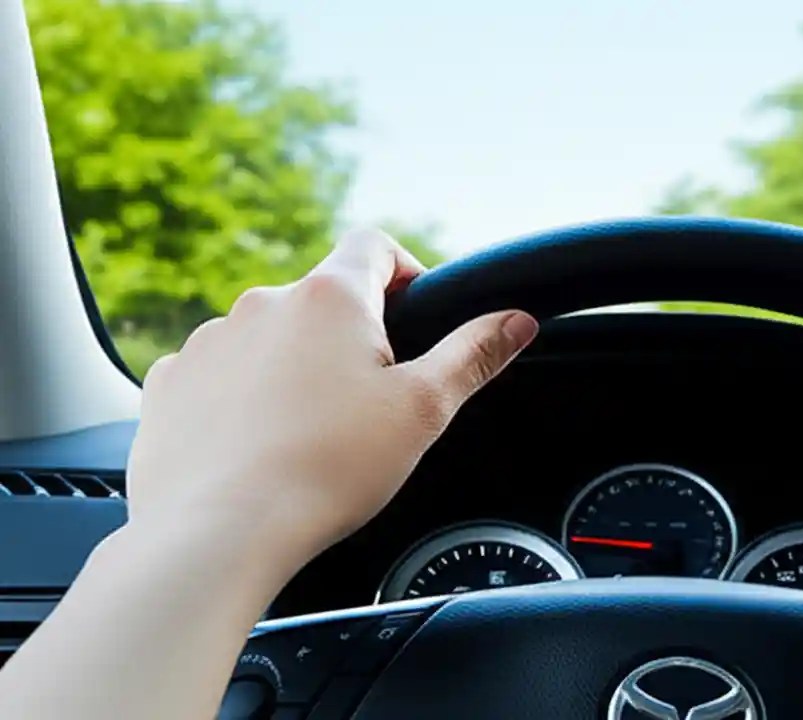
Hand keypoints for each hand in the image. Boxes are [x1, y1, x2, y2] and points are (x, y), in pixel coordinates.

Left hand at [126, 228, 537, 576]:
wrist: (219, 532)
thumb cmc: (328, 470)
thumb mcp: (424, 410)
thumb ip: (474, 355)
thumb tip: (516, 319)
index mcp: (330, 298)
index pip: (374, 245)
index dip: (404, 272)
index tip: (414, 317)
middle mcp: (262, 303)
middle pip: (322, 299)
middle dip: (350, 339)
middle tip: (370, 402)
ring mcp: (210, 341)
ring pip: (269, 338)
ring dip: (293, 367)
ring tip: (310, 433)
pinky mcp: (171, 384)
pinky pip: (218, 374)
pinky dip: (242, 397)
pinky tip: (259, 445)